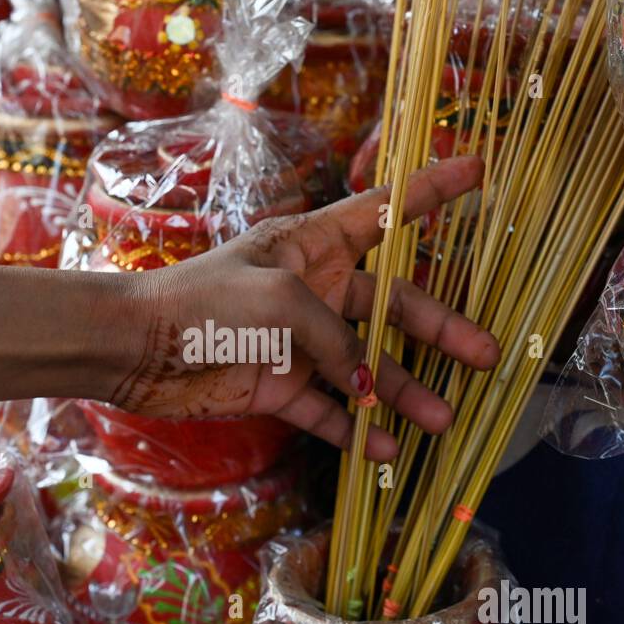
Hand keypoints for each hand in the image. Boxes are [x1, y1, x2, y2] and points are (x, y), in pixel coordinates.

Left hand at [108, 156, 499, 461]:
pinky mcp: (278, 387)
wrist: (136, 351)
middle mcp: (313, 290)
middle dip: (441, 330)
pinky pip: (327, 409)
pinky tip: (387, 451)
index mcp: (313, 245)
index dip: (431, 191)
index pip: (383, 212)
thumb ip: (336, 338)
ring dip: (403, 393)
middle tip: (486, 356)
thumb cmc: (204, 303)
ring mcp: (298, 342)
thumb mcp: (281, 303)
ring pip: (366, 366)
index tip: (480, 172)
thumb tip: (367, 384)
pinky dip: (355, 430)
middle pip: (392, 306)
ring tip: (442, 420)